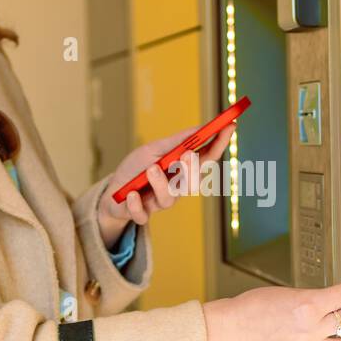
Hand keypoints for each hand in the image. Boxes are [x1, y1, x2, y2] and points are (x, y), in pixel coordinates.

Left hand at [95, 121, 237, 248]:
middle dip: (192, 169)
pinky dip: (136, 204)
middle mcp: (176, 188)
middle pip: (193, 182)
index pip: (206, 157)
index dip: (219, 143)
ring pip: (169, 199)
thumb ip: (176, 142)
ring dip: (161, 184)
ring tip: (151, 170)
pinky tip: (132, 194)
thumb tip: (201, 128)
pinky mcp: (141, 214)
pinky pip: (143, 214)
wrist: (111, 193)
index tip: (229, 127)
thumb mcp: (153, 150)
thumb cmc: (135, 170)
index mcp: (182, 170)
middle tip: (188, 154)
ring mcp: (159, 202)